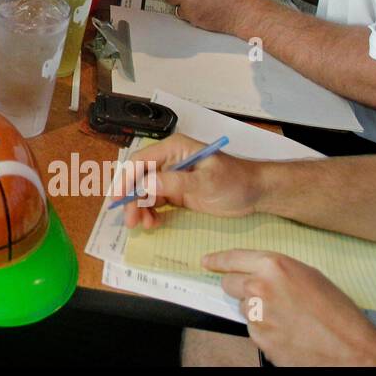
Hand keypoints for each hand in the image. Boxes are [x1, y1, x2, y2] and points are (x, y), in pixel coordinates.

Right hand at [119, 133, 262, 230]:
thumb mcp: (206, 182)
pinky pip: (155, 202)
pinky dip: (151, 213)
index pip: (140, 161)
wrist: (257, 193)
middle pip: (138, 178)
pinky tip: (153, 223)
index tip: (119, 199)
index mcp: (174, 149)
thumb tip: (146, 183)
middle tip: (131, 221)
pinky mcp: (177, 193)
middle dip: (132, 199)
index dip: (126, 179)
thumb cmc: (236, 181)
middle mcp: (169, 161)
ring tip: (144, 225)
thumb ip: (176, 182)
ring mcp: (172, 178)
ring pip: (144, 192)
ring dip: (140, 208)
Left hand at [206, 250, 375, 365]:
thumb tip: (257, 273)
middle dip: (240, 288)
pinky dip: (265, 329)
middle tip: (262, 295)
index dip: (217, 260)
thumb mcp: (310, 277)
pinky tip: (288, 332)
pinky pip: (253, 329)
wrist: (353, 351)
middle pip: (229, 284)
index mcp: (275, 266)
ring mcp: (257, 314)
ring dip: (256, 311)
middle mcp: (260, 287)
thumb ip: (278, 271)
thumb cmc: (340, 314)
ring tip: (287, 317)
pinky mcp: (259, 338)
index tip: (207, 261)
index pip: (233, 258)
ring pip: (243, 308)